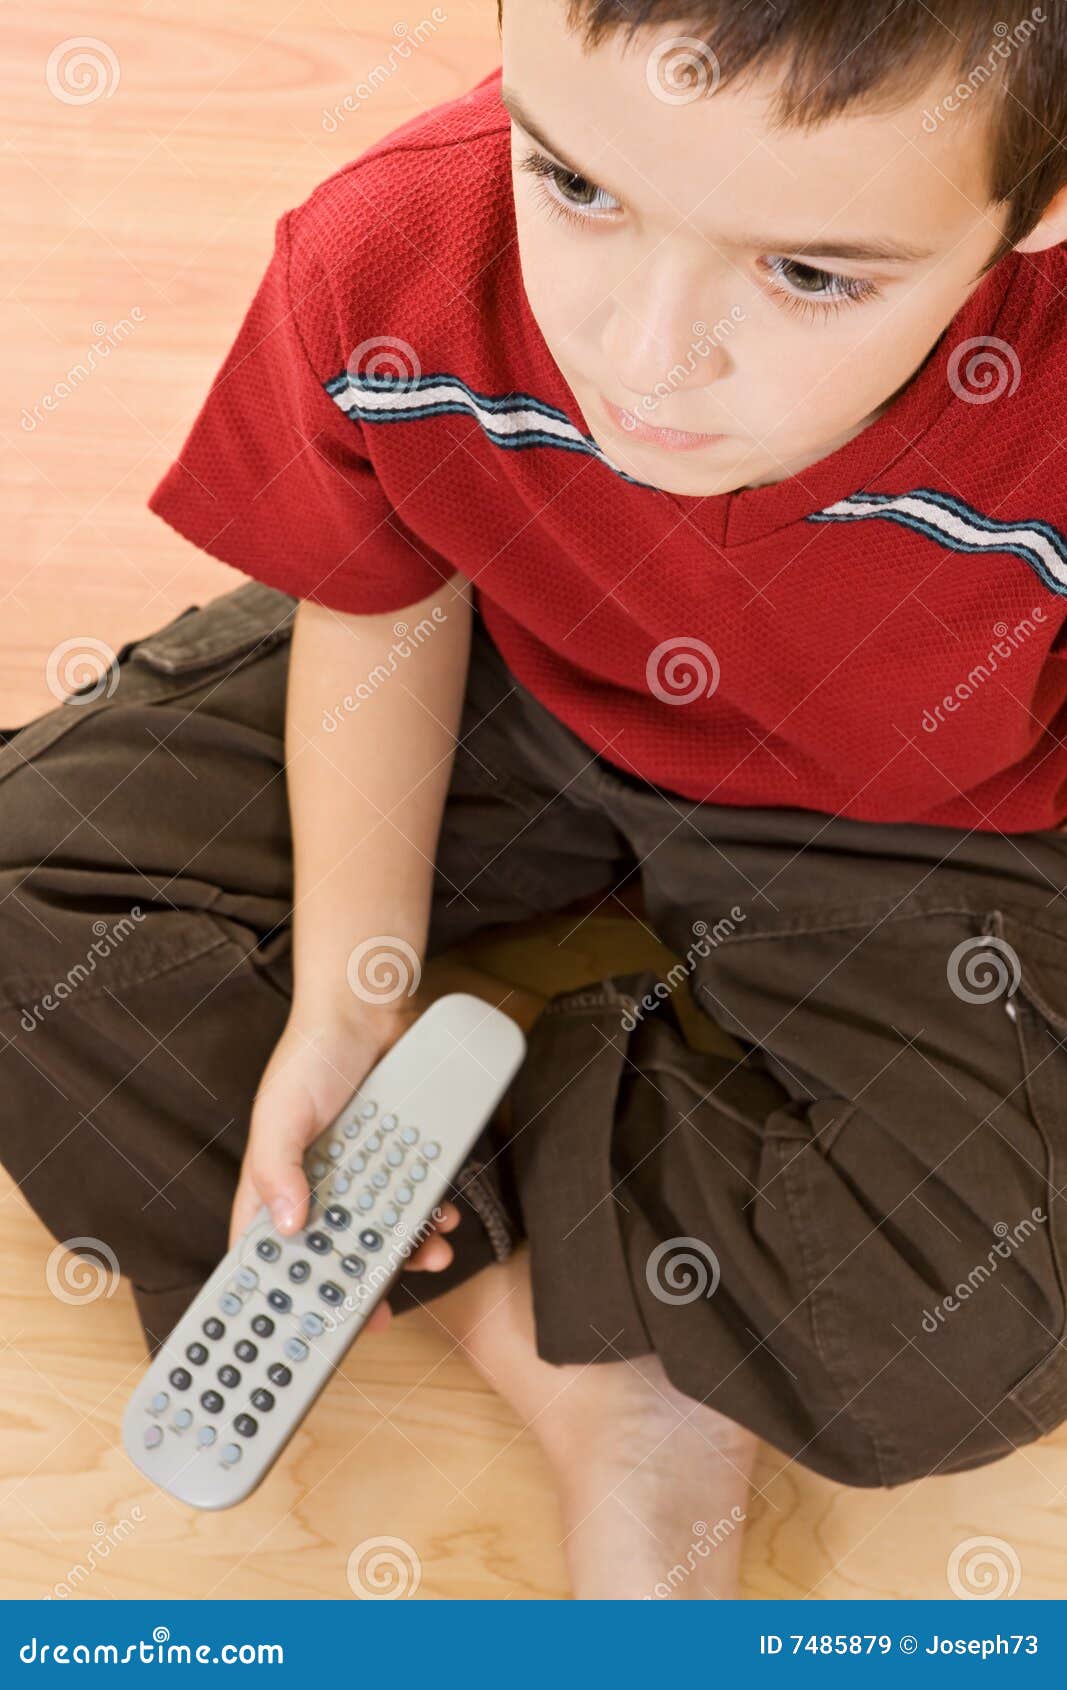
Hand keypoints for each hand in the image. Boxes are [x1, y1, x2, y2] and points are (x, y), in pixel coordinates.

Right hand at [229, 1002, 458, 1334]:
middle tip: (387, 1307)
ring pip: (380, 1235)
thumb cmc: (310, 1057)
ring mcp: (357, 1176)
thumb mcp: (281, 1112)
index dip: (286, 1299)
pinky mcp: (394, 1159)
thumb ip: (277, 1168)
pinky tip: (445, 1218)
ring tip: (433, 1257)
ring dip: (407, 1253)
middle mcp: (314, 1187)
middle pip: (332, 1257)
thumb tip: (287, 1226)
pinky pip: (412, 1200)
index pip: (270, 1257)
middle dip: (360, 1284)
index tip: (309, 1331)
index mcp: (272, 1187)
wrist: (369, 1010)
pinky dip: (430, 1216)